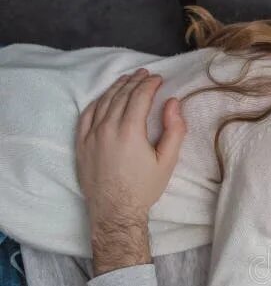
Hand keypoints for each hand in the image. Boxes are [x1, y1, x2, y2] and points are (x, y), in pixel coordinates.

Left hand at [76, 67, 185, 223]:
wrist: (115, 211)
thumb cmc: (144, 188)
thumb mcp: (167, 161)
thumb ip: (174, 130)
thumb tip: (173, 103)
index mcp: (130, 131)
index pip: (139, 97)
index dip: (150, 85)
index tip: (159, 79)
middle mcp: (107, 128)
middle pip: (121, 95)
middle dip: (135, 82)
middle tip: (145, 74)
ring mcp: (91, 134)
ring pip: (104, 102)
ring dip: (117, 87)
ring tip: (127, 80)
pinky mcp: (81, 142)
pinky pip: (87, 114)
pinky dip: (98, 101)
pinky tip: (105, 97)